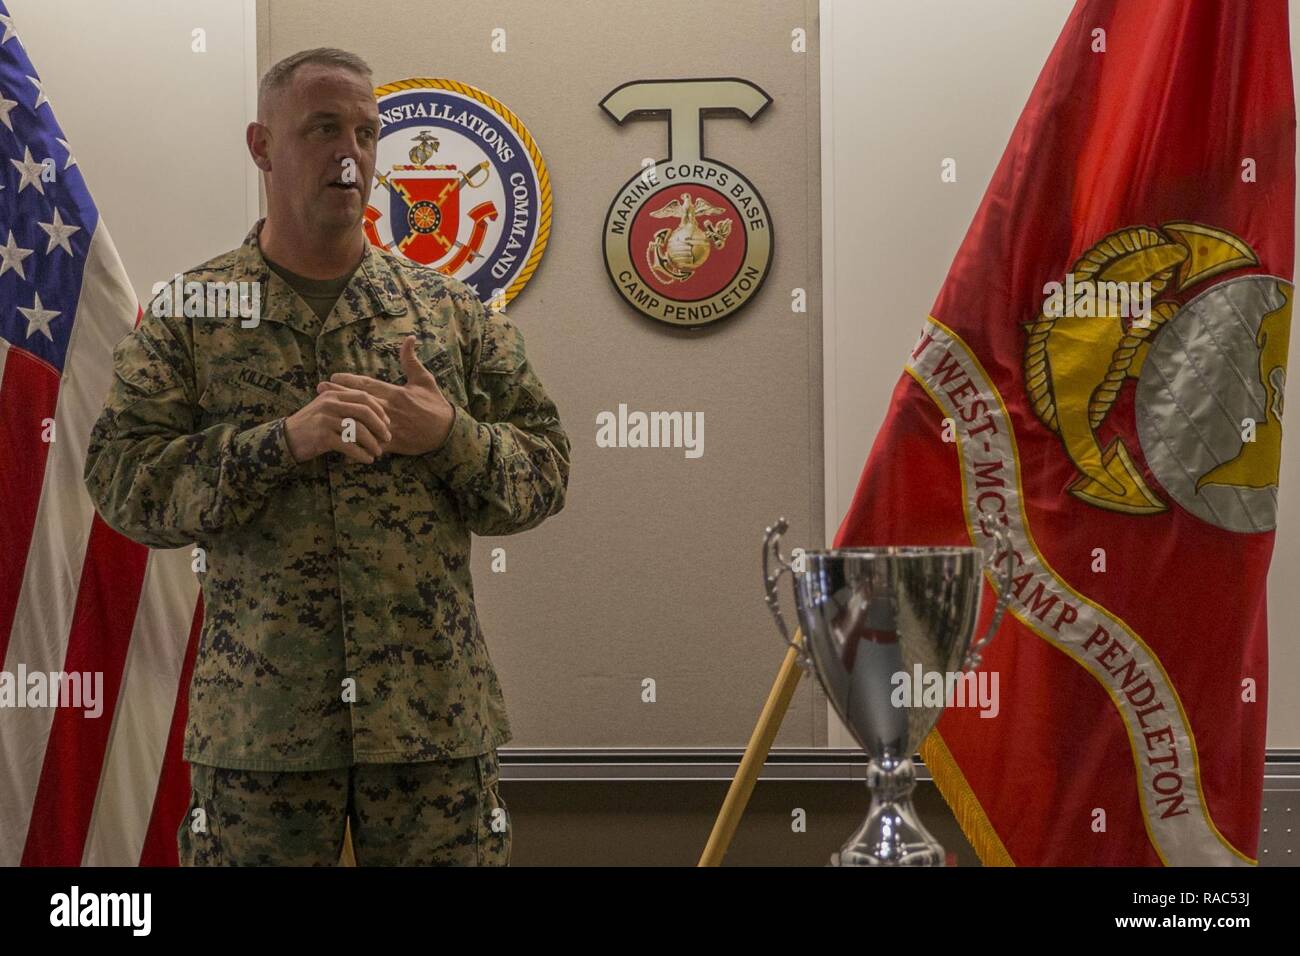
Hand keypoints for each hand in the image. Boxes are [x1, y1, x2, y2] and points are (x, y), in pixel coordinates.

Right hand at [283, 385, 391, 464]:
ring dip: (372, 443)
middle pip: (364, 412)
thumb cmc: (312, 425)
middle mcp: (330, 403)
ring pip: (358, 430)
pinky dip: (361, 454)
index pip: (364, 397)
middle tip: (388, 438)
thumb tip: (377, 413)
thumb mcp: (327, 408)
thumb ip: (347, 406)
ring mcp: (325, 419)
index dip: (379, 410)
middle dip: (380, 426)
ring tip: (378, 452)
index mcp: (334, 394)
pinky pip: (349, 445)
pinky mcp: (322, 436)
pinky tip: (368, 459)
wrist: (286, 439)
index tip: (388, 422)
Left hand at [317, 335, 453, 455]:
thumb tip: (409, 338)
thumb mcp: (425, 380)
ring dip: (342, 416)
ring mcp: (389, 426)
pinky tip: (340, 444)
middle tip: (319, 388)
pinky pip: (370, 444)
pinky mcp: (392, 443)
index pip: (368, 384)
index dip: (349, 380)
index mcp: (395, 393)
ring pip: (362, 420)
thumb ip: (412, 360)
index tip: (333, 375)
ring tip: (325, 412)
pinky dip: (356, 444)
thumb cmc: (435, 405)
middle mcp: (389, 409)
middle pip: (359, 400)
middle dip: (338, 393)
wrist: (447, 431)